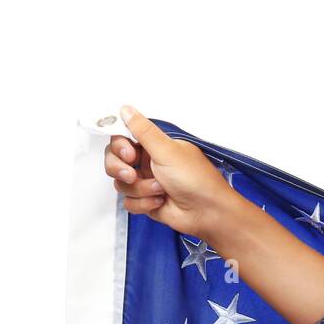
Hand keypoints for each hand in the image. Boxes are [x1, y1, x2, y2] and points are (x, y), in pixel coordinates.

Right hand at [103, 104, 240, 240]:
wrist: (209, 213)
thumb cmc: (197, 181)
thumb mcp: (168, 150)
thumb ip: (143, 130)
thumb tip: (126, 109)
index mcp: (154, 146)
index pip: (122, 139)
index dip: (119, 146)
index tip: (128, 153)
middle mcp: (148, 163)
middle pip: (114, 160)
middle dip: (120, 169)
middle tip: (132, 174)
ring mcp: (147, 183)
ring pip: (121, 183)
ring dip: (140, 189)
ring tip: (160, 190)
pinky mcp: (147, 202)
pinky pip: (129, 202)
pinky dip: (144, 204)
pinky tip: (161, 202)